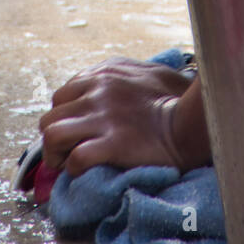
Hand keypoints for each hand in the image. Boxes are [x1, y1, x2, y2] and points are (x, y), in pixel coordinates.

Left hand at [38, 57, 194, 177]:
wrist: (193, 120)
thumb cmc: (176, 97)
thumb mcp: (146, 71)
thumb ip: (119, 75)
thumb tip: (103, 84)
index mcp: (104, 74)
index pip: (61, 97)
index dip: (64, 118)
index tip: (74, 133)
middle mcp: (98, 92)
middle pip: (50, 117)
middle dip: (54, 138)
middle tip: (66, 152)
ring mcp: (104, 118)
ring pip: (53, 135)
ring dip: (56, 154)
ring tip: (66, 164)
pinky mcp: (113, 144)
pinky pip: (75, 159)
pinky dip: (75, 169)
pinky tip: (85, 172)